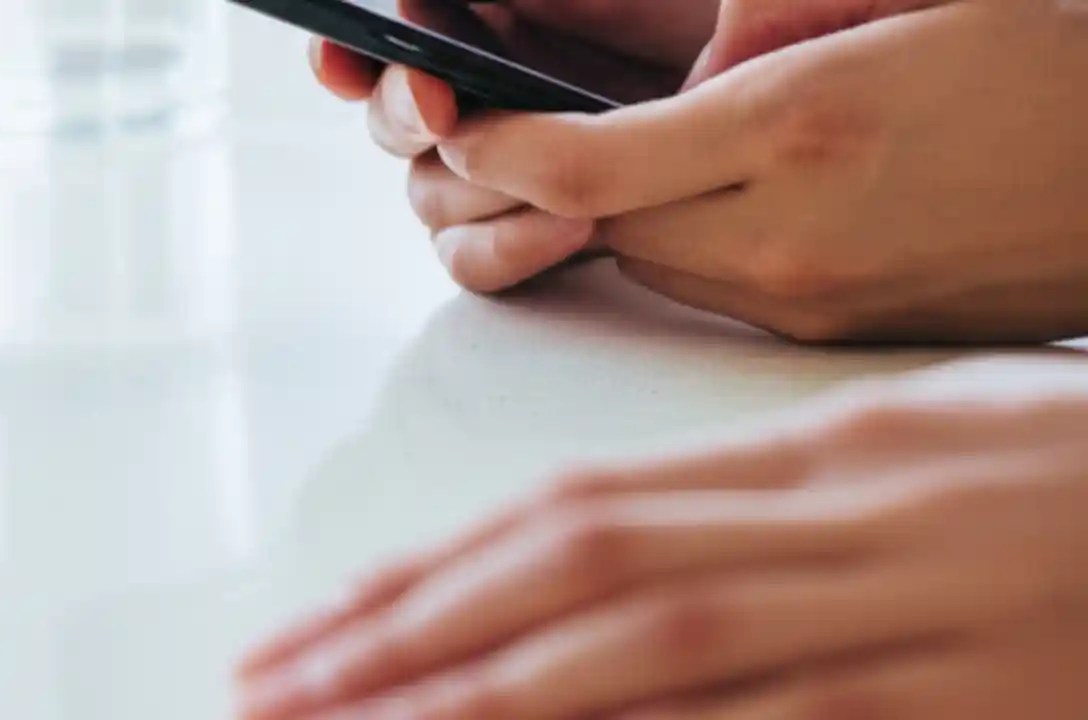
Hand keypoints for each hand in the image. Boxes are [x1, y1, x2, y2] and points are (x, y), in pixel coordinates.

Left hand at [236, 358, 1087, 718]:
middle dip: (411, 631)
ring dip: (487, 698)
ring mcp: (897, 620)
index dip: (439, 562)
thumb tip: (608, 544)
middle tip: (282, 681)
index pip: (578, 507)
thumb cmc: (1078, 481)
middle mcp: (833, 524)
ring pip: (650, 656)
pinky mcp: (960, 708)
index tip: (330, 617)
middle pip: (576, 571)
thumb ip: (766, 499)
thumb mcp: (917, 449)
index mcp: (816, 456)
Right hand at [309, 0, 717, 291]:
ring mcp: (518, 168)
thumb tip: (417, 5)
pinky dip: (504, 251)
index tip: (345, 61)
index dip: (354, 52)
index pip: (397, 39)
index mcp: (503, 20)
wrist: (819, 63)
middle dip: (403, 115)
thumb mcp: (627, 0)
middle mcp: (494, 90)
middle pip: (397, 121)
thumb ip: (533, 4)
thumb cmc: (732, 19)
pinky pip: (480, 257)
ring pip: (431, 196)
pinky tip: (571, 229)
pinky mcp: (549, 230)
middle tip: (441, 109)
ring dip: (467, 191)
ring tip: (551, 181)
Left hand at [429, 0, 1087, 341]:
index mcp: (802, 126)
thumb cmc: (1056, 59)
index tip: (459, 125)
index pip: (579, 167)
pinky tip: (715, 204)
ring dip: (616, 216)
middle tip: (514, 137)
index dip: (496, 148)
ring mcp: (809, 300)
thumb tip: (668, 88)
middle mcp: (789, 236)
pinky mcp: (831, 334)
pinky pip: (709, 294)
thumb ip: (761, 37)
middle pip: (596, 227)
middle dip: (543, 184)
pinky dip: (682, 247)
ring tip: (622, 161)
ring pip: (647, 266)